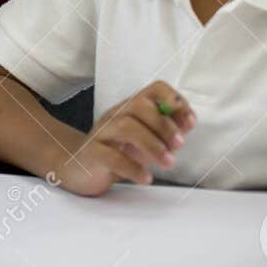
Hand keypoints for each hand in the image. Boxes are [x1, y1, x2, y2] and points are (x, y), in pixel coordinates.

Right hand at [48, 81, 194, 196]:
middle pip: (139, 105)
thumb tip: (187, 121)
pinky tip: (145, 178)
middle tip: (178, 146)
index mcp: (132, 108)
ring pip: (126, 127)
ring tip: (167, 163)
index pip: (154, 89)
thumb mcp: (146, 138)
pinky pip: (111, 156)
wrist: (78, 167)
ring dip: (153, 145)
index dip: (175, 101)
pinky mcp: (91, 154)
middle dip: (164, 125)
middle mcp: (115, 115)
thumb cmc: (118, 151)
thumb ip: (166, 129)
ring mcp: (101, 133)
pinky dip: (133, 168)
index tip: (189, 122)